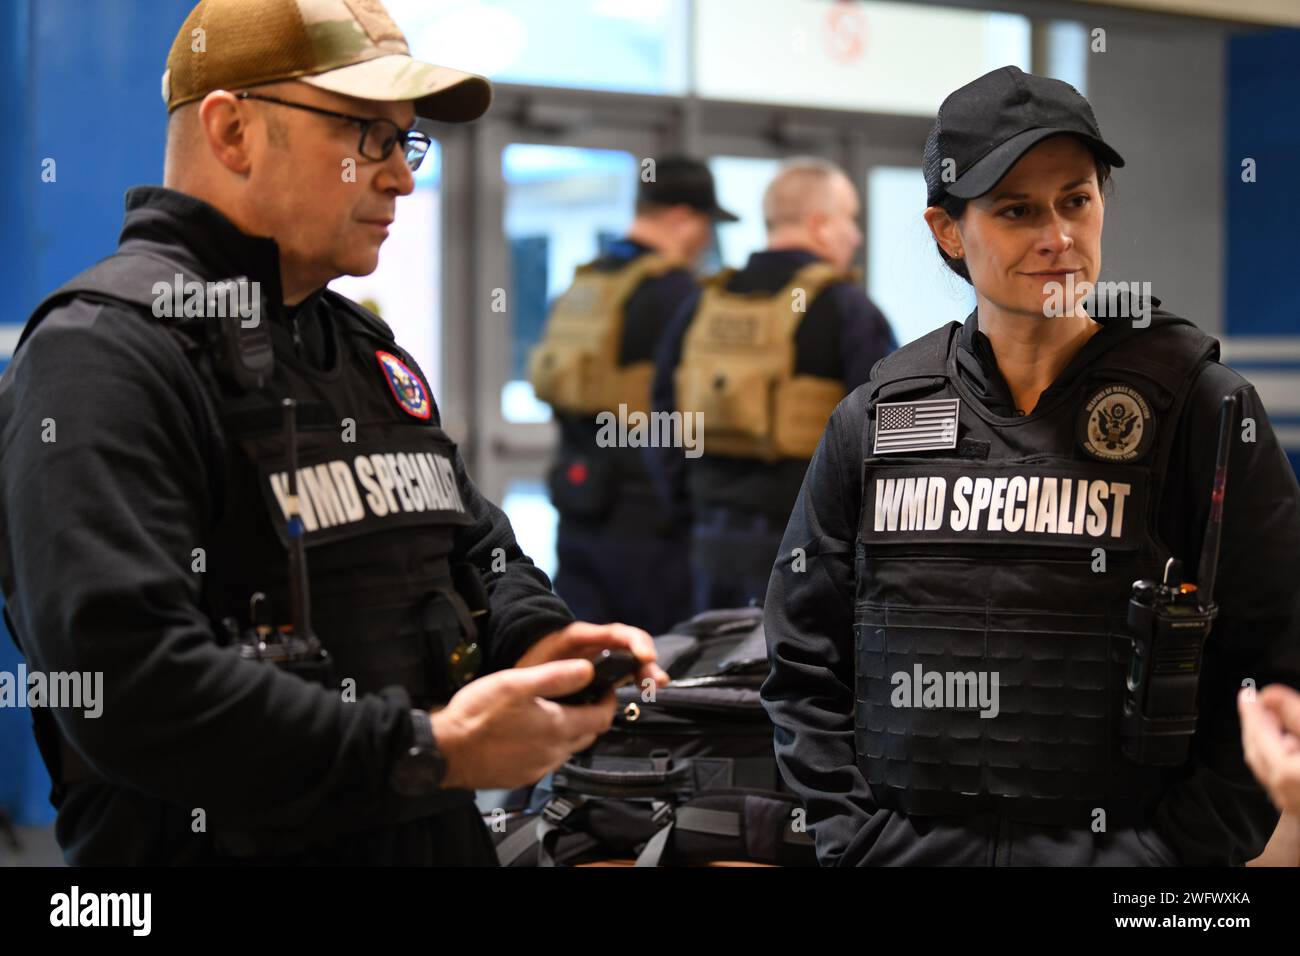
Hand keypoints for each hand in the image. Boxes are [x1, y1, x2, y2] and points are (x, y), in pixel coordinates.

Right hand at [431, 659, 614, 790]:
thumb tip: (587, 670)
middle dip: (590, 715)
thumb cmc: (476, 716)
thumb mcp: (517, 683)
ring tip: (552, 712)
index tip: (605, 689)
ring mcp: (537, 768)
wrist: (444, 751)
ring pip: (567, 749)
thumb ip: (556, 676)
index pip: (601, 719)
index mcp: (557, 728)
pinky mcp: (521, 776)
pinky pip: (546, 760)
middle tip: (581, 698)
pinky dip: (547, 745)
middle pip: (588, 735)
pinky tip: (529, 733)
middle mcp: (553, 753)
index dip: (608, 702)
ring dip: (568, 731)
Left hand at [514, 620, 669, 692]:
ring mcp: (601, 661)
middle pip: (629, 647)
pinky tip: (644, 693)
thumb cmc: (525, 666)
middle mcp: (595, 646)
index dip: (633, 642)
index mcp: (579, 638)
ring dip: (646, 672)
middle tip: (657, 681)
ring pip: (631, 662)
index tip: (646, 656)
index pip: (613, 633)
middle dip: (646, 661)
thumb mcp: (534, 667)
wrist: (516, 677)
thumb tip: (584, 675)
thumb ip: (553, 671)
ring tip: (656, 686)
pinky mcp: (602, 678)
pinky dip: (637, 683)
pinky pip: (624, 676)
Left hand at [1238, 684, 1299, 815]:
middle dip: (1254, 725)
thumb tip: (1269, 694)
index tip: (1247, 692)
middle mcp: (1285, 793)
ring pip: (1268, 766)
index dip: (1251, 710)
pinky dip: (1279, 756)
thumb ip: (1295, 715)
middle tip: (1255, 702)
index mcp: (1287, 774)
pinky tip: (1290, 745)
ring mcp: (1293, 804)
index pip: (1258, 734)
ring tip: (1273, 718)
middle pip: (1257, 752)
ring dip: (1266, 740)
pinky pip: (1280, 778)